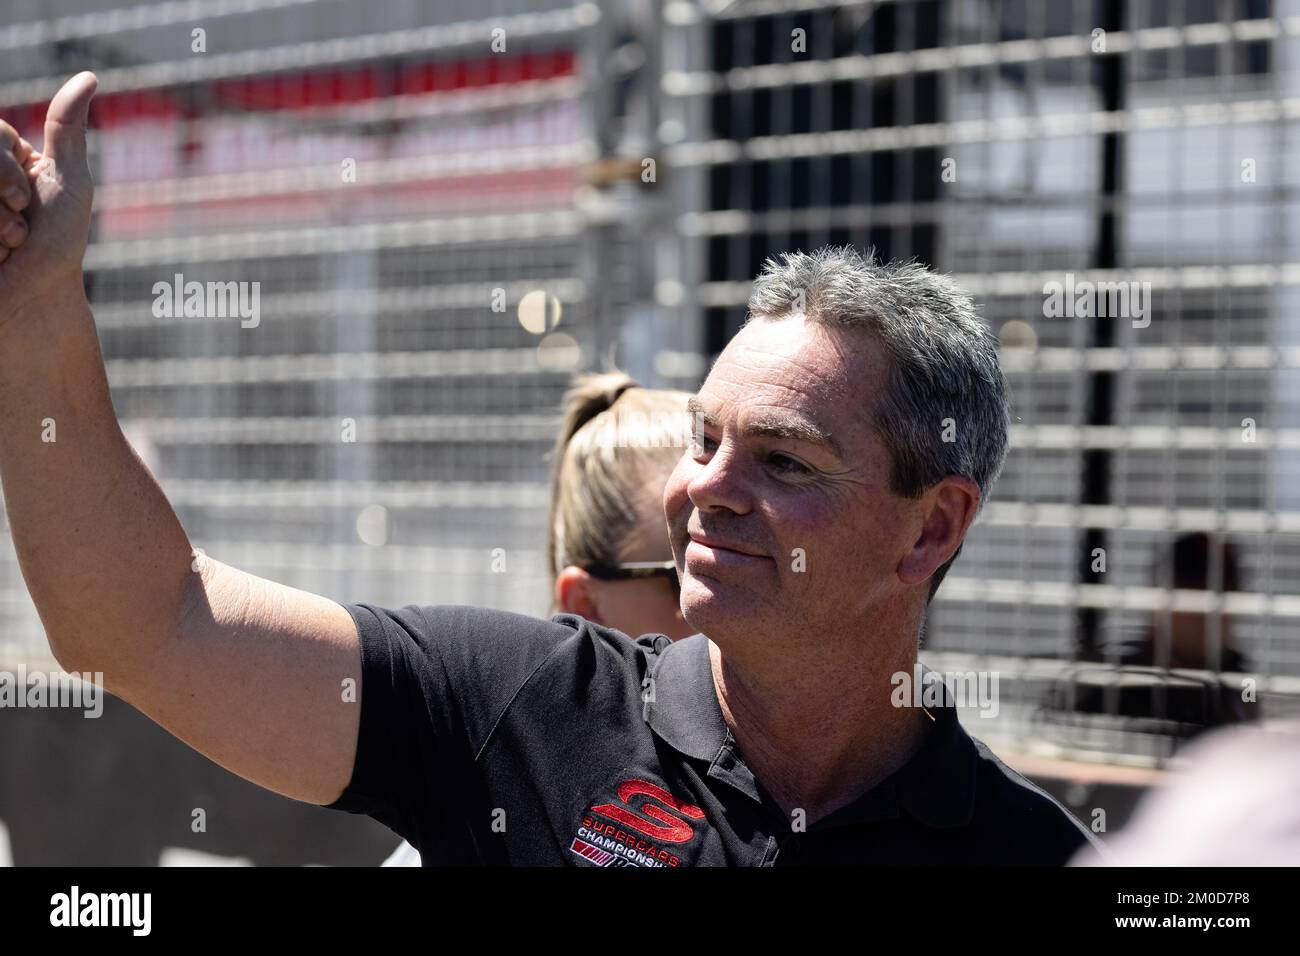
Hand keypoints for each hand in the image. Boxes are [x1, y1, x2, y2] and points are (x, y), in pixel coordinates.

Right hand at [0, 72, 97, 323]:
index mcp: (1, 153)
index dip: (1, 168)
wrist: (38, 298)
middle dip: (0, 198)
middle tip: (19, 228)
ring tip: (7, 246)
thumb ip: (66, 127)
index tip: (24, 198)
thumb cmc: (58, 243)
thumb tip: (88, 76)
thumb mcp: (69, 180)